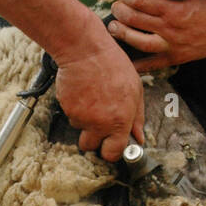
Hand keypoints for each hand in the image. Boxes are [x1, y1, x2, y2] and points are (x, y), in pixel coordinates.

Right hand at [52, 34, 144, 161]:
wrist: (85, 51)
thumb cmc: (113, 65)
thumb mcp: (135, 89)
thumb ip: (137, 117)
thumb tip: (138, 137)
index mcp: (120, 121)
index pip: (112, 153)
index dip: (110, 152)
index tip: (110, 147)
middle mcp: (99, 123)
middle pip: (89, 147)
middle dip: (92, 139)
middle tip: (97, 124)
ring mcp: (80, 117)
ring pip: (79, 128)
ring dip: (84, 119)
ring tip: (91, 98)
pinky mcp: (67, 109)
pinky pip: (70, 114)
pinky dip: (75, 106)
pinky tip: (83, 91)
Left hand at [106, 0, 205, 68]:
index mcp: (175, 9)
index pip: (143, 1)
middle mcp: (171, 29)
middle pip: (136, 20)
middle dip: (121, 12)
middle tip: (117, 7)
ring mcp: (172, 46)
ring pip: (139, 42)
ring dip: (122, 34)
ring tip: (114, 27)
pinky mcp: (175, 58)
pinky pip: (151, 64)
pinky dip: (136, 64)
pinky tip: (123, 60)